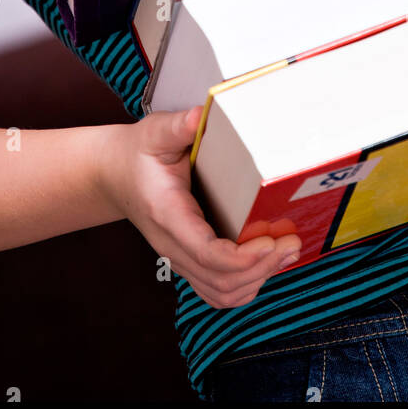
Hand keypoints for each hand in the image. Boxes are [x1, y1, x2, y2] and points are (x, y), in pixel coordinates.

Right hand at [97, 105, 301, 307]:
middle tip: (292, 241)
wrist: (115, 176)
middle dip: (262, 267)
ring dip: (259, 279)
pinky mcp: (189, 263)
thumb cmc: (138, 154)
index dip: (242, 257)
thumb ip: (177, 126)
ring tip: (286, 252)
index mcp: (168, 215)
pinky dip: (247, 284)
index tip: (271, 241)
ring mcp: (180, 260)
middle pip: (221, 281)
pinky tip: (268, 263)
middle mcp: (173, 246)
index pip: (206, 253)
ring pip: (222, 293)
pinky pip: (219, 291)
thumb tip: (200, 115)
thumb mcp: (154, 133)